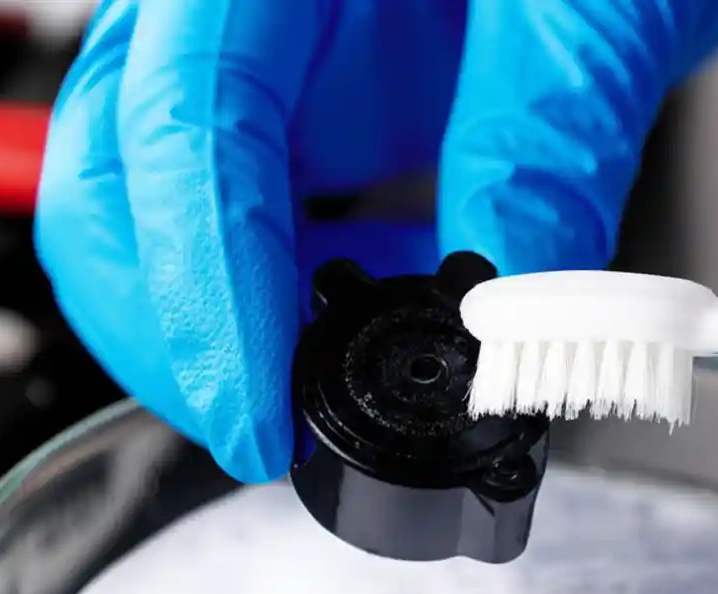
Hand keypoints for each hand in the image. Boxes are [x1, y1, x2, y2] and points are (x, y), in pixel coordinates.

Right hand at [35, 0, 717, 482]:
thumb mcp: (597, 6)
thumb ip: (546, 139)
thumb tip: (514, 311)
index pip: (186, 115)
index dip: (204, 282)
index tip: (256, 410)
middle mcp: (242, 9)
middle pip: (120, 172)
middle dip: (174, 325)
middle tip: (262, 428)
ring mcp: (263, 60)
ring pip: (157, 211)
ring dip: (226, 323)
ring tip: (341, 366)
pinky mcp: (300, 110)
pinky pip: (246, 220)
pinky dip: (290, 297)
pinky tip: (379, 300)